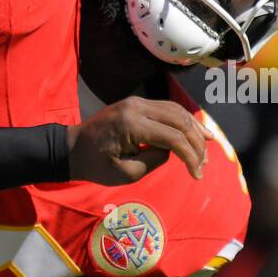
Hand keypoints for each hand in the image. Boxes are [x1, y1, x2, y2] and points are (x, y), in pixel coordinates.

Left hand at [66, 96, 206, 184]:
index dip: (190, 156)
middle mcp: (136, 107)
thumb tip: (173, 150)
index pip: (172, 137)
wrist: (71, 148)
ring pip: (176, 110)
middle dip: (196, 142)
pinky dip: (182, 121)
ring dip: (193, 129)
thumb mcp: (125, 173)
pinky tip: (195, 131)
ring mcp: (136, 101)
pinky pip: (166, 108)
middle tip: (204, 163)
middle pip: (179, 120)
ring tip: (206, 148)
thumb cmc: (94, 166)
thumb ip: (154, 160)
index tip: (197, 175)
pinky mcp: (136, 103)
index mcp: (131, 125)